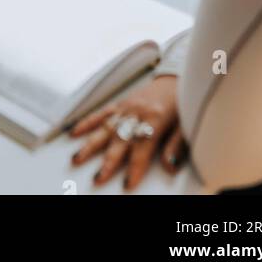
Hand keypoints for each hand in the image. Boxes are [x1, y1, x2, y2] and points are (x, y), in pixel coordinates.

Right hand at [70, 76, 185, 188]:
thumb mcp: (186, 126)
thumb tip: (169, 166)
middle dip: (108, 161)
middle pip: (120, 140)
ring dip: (90, 144)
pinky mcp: (120, 103)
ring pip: (105, 127)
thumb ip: (176, 147)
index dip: (135, 167)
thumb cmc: (183, 103)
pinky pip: (102, 113)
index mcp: (156, 118)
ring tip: (77, 158)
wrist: (176, 77)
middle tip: (98, 177)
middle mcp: (137, 112)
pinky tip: (75, 133)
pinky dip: (87, 122)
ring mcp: (126, 107)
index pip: (143, 148)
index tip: (127, 183)